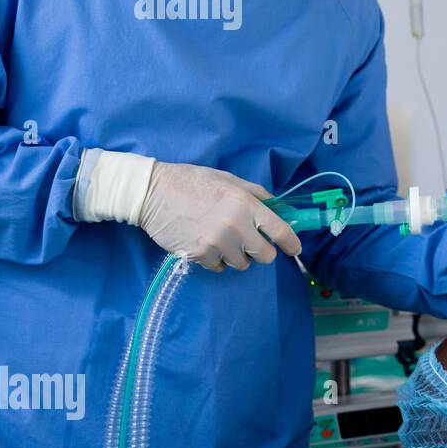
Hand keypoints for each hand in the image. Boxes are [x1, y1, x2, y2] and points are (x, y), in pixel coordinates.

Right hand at [138, 162, 301, 271]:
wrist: (152, 193)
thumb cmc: (193, 182)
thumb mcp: (229, 180)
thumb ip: (257, 195)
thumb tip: (280, 208)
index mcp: (246, 204)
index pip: (281, 232)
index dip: (291, 244)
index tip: (294, 249)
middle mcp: (236, 226)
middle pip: (265, 256)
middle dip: (261, 251)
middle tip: (250, 242)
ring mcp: (217, 243)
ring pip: (241, 264)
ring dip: (237, 255)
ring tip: (222, 238)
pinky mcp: (199, 255)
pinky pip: (219, 267)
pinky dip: (217, 259)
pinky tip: (206, 243)